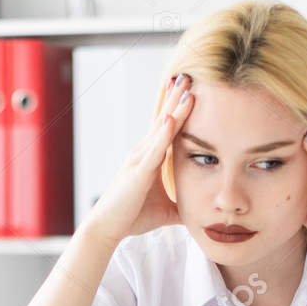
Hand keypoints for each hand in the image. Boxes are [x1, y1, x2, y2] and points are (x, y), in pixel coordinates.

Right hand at [81, 74, 194, 244]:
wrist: (106, 229)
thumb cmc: (131, 217)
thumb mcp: (165, 211)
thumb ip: (182, 207)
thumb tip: (200, 212)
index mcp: (149, 159)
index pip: (167, 129)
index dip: (178, 110)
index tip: (189, 91)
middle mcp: (143, 154)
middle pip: (163, 120)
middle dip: (176, 98)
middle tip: (188, 76)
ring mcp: (139, 160)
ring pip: (161, 129)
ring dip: (174, 108)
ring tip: (186, 88)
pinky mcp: (138, 172)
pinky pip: (154, 150)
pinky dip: (164, 134)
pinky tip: (173, 118)